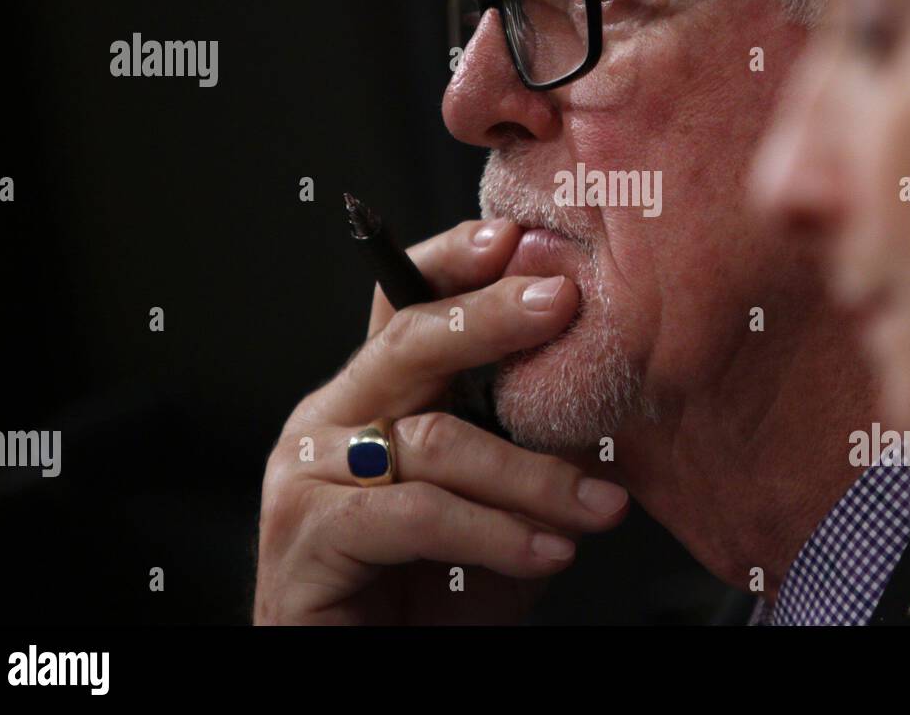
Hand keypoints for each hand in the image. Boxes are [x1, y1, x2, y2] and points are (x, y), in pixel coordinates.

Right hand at [253, 218, 628, 623]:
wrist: (367, 674)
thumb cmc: (435, 591)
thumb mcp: (498, 504)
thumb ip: (527, 444)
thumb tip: (603, 387)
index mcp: (371, 396)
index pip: (401, 301)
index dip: (454, 260)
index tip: (517, 237)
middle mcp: (331, 420)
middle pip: (408, 341)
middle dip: (492, 317)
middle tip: (562, 302)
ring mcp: (309, 472)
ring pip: (432, 440)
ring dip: (531, 476)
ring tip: (597, 508)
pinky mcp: (306, 533)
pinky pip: (415, 514)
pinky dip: (492, 532)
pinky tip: (547, 551)